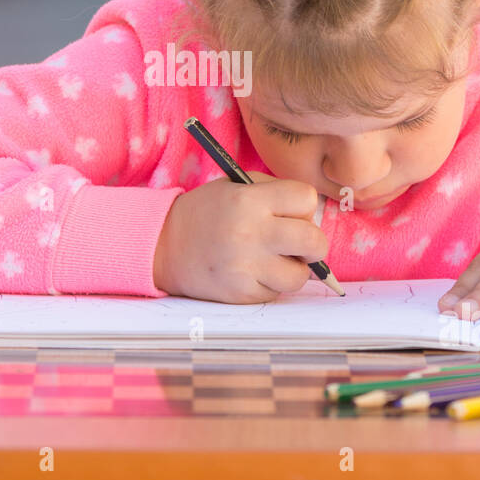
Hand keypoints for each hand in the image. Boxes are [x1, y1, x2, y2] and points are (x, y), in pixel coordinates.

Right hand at [153, 171, 328, 303]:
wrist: (165, 246)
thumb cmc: (207, 213)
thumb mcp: (235, 186)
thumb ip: (275, 194)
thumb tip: (313, 219)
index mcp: (249, 200)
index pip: (306, 199)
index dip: (304, 207)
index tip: (292, 213)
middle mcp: (250, 233)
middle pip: (314, 242)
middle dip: (313, 244)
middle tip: (300, 245)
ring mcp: (246, 267)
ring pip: (300, 276)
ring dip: (294, 269)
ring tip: (274, 260)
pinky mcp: (241, 294)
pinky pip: (277, 293)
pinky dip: (271, 284)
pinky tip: (253, 272)